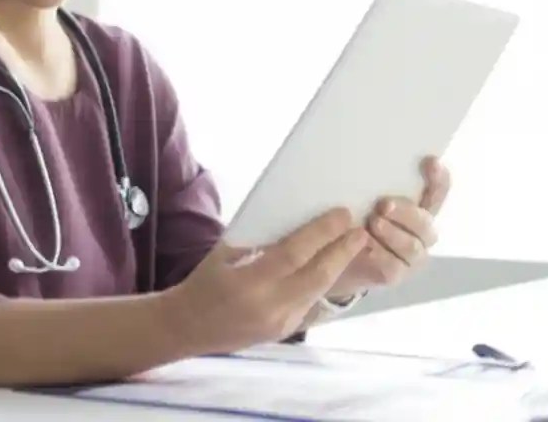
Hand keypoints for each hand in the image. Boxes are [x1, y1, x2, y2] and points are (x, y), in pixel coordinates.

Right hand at [161, 207, 370, 356]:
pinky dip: (324, 282)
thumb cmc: (204, 281)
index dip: (322, 233)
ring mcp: (279, 323)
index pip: (294, 254)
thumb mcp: (226, 253)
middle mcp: (268, 306)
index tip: (342, 214)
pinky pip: (311, 303)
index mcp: (248, 282)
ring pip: (319, 291)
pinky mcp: (284, 332)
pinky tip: (334, 266)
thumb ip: (260, 241)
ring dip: (339, 267)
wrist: (187, 327)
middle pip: (317, 276)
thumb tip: (297, 220)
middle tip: (360, 231)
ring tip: (354, 245)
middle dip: (343, 251)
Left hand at [325, 155, 450, 298]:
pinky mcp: (396, 274)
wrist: (336, 257)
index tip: (430, 161)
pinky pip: (393, 265)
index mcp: (419, 209)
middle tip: (384, 204)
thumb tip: (364, 164)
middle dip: (406, 212)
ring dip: (392, 233)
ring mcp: (412, 256)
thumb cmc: (355, 220)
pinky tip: (365, 245)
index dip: (438, 179)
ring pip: (412, 245)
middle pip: (425, 222)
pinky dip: (379, 253)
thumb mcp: (362, 200)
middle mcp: (422, 233)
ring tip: (374, 223)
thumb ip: (371, 188)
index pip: (436, 193)